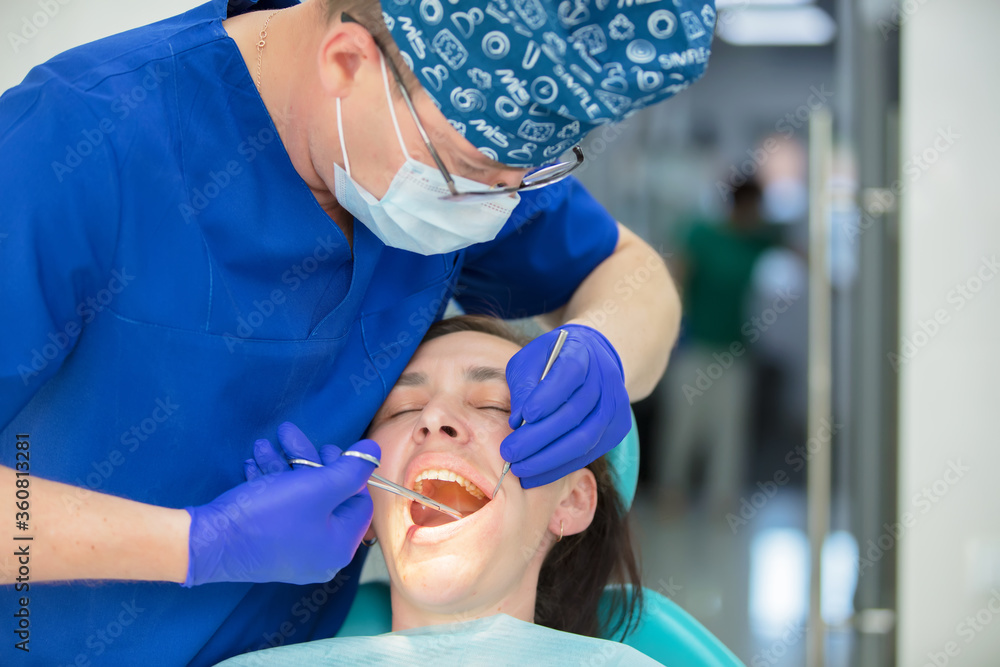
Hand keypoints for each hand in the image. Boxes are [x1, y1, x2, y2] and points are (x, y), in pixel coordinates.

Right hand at [183, 423, 378, 585]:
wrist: (207, 541)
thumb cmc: (268, 514)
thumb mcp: (318, 486)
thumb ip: (352, 468)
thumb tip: (374, 451)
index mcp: (340, 546)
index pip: (359, 501)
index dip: (345, 470)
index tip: (325, 450)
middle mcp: (320, 555)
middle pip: (326, 497)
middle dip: (305, 461)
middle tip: (290, 437)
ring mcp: (292, 553)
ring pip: (298, 499)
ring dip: (282, 467)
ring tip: (263, 445)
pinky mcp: (267, 547)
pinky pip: (278, 511)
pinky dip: (269, 485)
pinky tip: (253, 465)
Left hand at [502, 324, 630, 487]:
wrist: (593, 361)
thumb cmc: (551, 360)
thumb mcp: (530, 359)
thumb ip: (524, 384)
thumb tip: (518, 420)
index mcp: (581, 352)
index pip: (568, 373)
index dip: (546, 398)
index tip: (522, 418)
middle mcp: (605, 378)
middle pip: (574, 413)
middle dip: (538, 438)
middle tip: (509, 452)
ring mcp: (615, 406)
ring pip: (583, 439)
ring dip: (548, 459)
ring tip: (519, 468)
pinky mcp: (616, 429)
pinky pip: (588, 454)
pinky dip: (560, 468)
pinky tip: (535, 476)